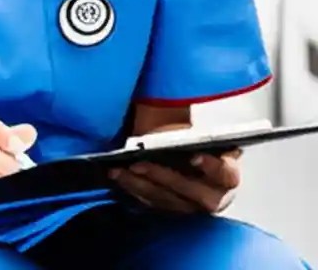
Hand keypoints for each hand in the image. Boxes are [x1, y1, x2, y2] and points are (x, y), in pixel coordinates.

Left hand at [109, 149, 241, 213]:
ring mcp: (190, 206)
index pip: (225, 173)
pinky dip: (133, 189)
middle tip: (138, 163)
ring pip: (166, 200)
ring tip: (118, 170)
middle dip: (163, 177)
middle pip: (192, 192)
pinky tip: (118, 176)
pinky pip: (150, 203)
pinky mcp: (169, 210)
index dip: (211, 166)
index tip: (193, 155)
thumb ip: (189, 139)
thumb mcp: (193, 135)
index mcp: (226, 173)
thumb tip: (166, 139)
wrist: (175, 148)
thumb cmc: (186, 140)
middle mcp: (213, 196)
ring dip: (139, 184)